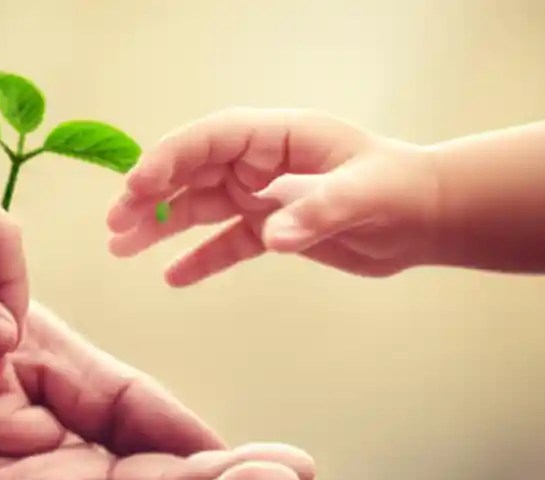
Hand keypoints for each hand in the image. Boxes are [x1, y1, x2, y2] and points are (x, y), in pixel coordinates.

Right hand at [106, 108, 441, 281]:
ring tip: (121, 246)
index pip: (211, 139)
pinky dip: (198, 259)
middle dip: (151, 194)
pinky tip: (170, 277)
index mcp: (279, 136)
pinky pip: (225, 242)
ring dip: (160, 225)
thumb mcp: (366, 196)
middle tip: (116, 223)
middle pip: (193, 171)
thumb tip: (273, 235)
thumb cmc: (403, 192)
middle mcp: (262, 162)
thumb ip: (318, 212)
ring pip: (199, 206)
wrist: (429, 219)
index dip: (171, 159)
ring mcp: (263, 195)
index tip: (138, 187)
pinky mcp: (272, 229)